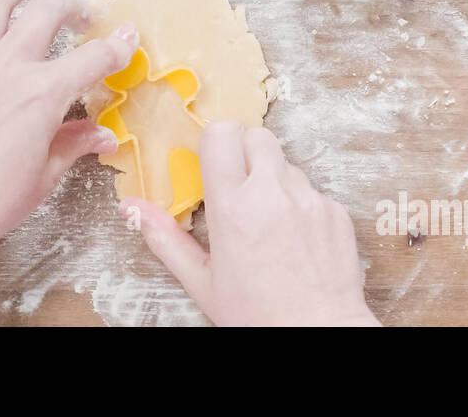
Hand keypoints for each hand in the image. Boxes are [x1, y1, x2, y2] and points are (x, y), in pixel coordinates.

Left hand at [0, 0, 138, 317]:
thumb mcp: (44, 178)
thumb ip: (73, 145)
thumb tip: (102, 136)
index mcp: (42, 95)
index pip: (92, 58)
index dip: (116, 47)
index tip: (127, 39)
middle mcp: (7, 66)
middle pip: (47, 10)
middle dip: (73, 5)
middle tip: (82, 15)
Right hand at [124, 121, 379, 325]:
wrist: (315, 333)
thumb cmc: (257, 315)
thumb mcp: (201, 281)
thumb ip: (165, 237)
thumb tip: (131, 207)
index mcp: (232, 208)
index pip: (222, 134)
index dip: (215, 144)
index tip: (213, 165)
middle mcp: (272, 194)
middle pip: (257, 135)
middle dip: (245, 154)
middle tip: (240, 188)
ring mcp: (309, 200)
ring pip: (286, 163)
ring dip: (274, 181)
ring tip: (269, 224)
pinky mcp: (336, 211)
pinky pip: (313, 190)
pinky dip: (301, 205)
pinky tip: (295, 239)